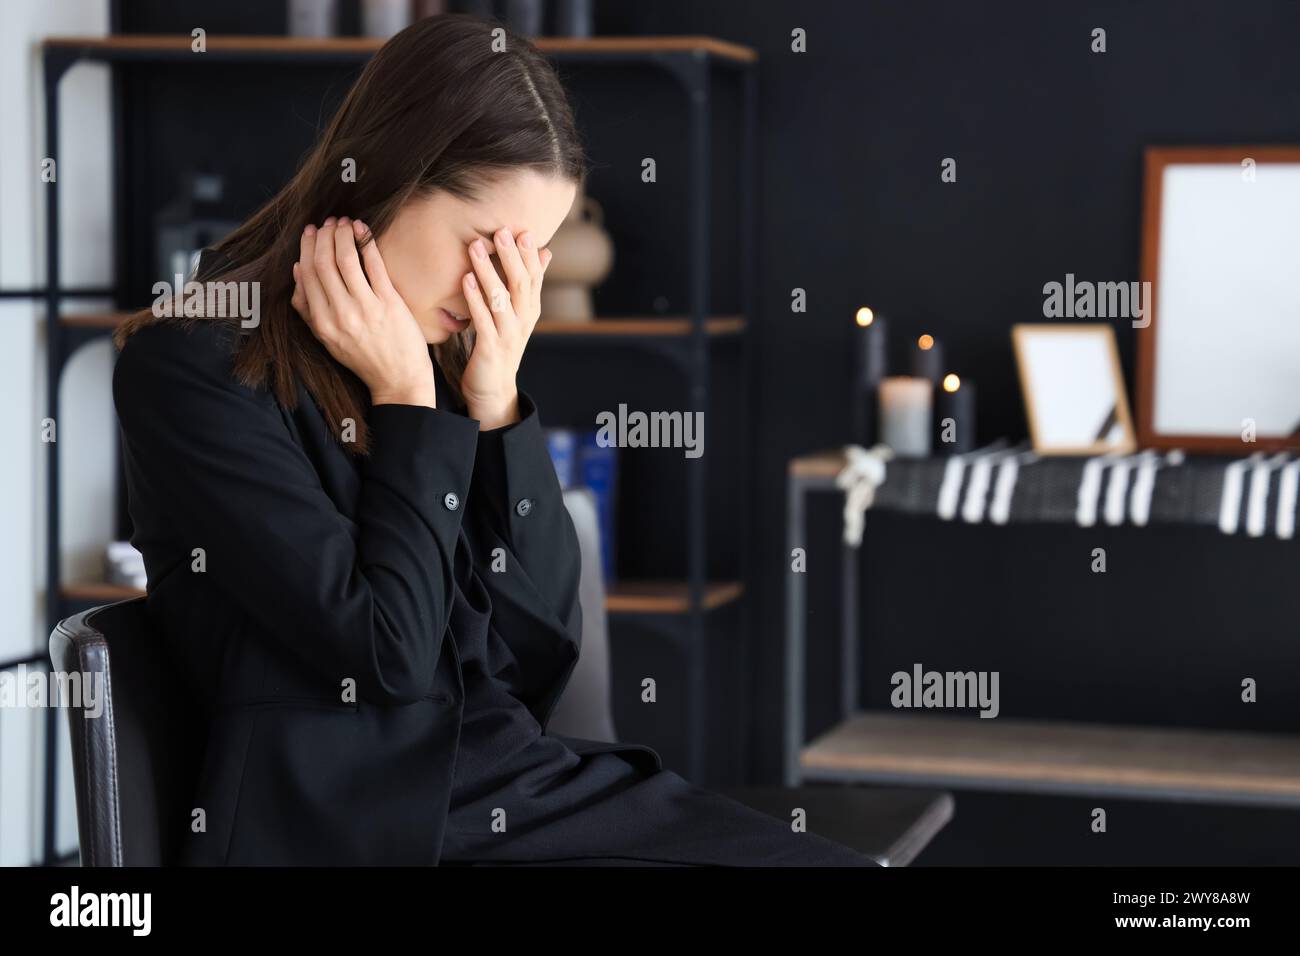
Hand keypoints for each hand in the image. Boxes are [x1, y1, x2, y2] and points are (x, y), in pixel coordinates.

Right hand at [291, 217, 435, 407]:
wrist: (398, 380)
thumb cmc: (362, 357)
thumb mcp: (326, 338)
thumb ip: (307, 308)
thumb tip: (298, 270)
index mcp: (322, 323)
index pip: (308, 274)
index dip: (308, 247)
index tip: (311, 231)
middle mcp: (340, 315)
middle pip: (324, 263)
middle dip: (324, 236)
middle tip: (328, 222)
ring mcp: (366, 308)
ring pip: (346, 260)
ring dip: (344, 235)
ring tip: (345, 223)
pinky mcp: (389, 304)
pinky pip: (374, 265)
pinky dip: (367, 243)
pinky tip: (364, 230)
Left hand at [460, 228, 552, 426]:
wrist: (493, 390)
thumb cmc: (501, 344)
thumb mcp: (519, 313)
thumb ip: (529, 283)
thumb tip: (546, 251)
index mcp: (530, 310)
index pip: (534, 277)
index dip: (529, 254)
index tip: (523, 229)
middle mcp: (523, 320)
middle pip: (520, 284)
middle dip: (511, 257)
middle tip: (501, 231)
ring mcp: (508, 335)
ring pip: (500, 299)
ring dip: (488, 272)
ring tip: (476, 247)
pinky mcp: (490, 348)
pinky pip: (482, 320)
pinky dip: (474, 299)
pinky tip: (465, 280)